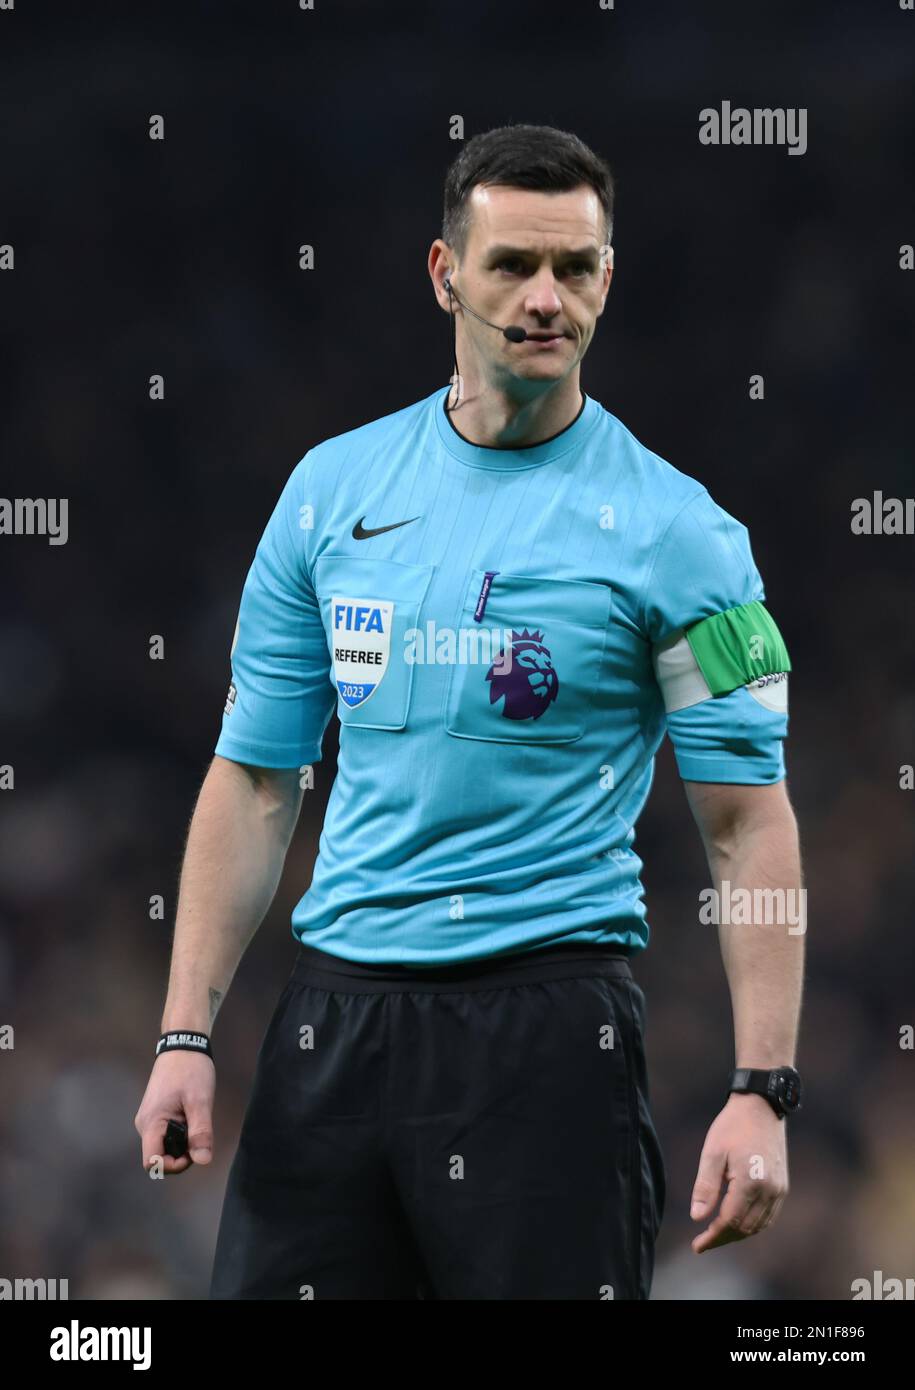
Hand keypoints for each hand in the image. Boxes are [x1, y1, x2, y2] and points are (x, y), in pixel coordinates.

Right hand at [134, 1051, 215, 1175]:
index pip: (152, 1163)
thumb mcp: (200, 1101)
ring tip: (195, 1118)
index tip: (194, 1152)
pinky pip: (166, 1134)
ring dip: (182, 1142)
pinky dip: (180, 1132)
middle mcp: (144, 1124)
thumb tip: (203, 1161)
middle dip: (181, 1153)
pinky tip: (190, 1115)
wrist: (183, 1045)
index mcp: (150, 1123)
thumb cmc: (191, 1070)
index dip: (173, 1166)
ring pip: (164, 1145)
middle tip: (199, 1131)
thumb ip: (200, 1132)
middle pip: (160, 1156)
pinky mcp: (155, 1114)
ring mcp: (148, 1119)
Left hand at [689, 1092, 788, 1252]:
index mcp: (751, 1181)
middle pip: (745, 1228)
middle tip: (702, 1243)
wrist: (761, 1106)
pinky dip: (752, 1225)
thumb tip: (697, 1217)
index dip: (713, 1236)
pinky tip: (737, 1223)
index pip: (730, 1221)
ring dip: (737, 1234)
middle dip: (723, 1238)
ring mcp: (779, 1189)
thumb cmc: (732, 1126)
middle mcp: (770, 1190)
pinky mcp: (783, 1186)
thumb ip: (705, 1186)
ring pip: (759, 1226)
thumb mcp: (712, 1152)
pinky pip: (769, 1216)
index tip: (697, 1246)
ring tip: (716, 1235)